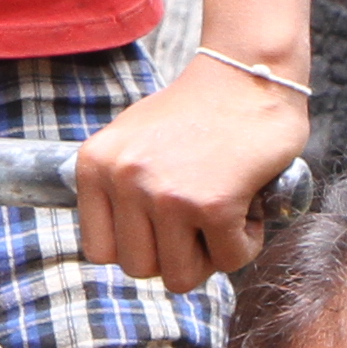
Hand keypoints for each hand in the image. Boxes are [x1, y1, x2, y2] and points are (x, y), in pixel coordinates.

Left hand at [71, 53, 304, 291]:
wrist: (250, 71)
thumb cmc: (197, 109)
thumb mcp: (132, 137)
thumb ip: (116, 184)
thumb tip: (116, 246)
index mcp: (96, 164)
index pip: (100, 250)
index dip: (137, 247)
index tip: (162, 229)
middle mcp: (124, 180)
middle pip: (139, 268)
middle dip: (174, 256)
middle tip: (199, 224)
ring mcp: (166, 195)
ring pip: (180, 276)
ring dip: (209, 256)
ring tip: (224, 217)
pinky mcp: (212, 204)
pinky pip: (229, 260)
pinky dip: (245, 243)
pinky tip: (249, 208)